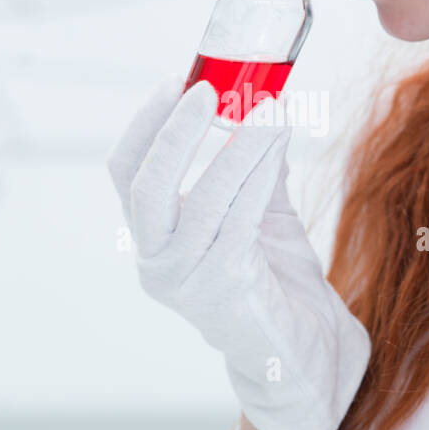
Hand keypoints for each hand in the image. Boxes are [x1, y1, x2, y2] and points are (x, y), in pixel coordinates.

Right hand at [106, 75, 370, 429]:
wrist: (302, 351)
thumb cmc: (276, 279)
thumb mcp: (257, 210)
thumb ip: (252, 164)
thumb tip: (266, 103)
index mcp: (153, 238)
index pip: (125, 172)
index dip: (145, 123)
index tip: (175, 79)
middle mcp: (157, 262)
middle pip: (146, 185)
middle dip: (173, 131)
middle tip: (208, 89)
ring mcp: (187, 279)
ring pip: (203, 198)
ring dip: (238, 146)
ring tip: (269, 110)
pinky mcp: (226, 288)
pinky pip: (240, 217)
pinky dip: (259, 173)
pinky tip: (279, 143)